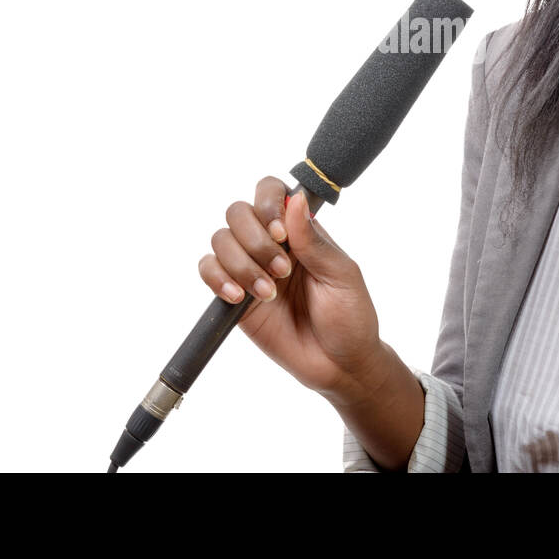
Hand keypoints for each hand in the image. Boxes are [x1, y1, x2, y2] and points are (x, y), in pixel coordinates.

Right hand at [198, 176, 385, 401]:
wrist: (340, 366)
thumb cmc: (350, 318)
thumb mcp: (341, 275)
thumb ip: (314, 241)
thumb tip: (295, 200)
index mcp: (300, 231)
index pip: (271, 192)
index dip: (267, 203)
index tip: (281, 234)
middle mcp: (271, 244)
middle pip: (238, 212)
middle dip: (254, 239)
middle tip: (281, 270)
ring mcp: (250, 269)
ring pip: (220, 240)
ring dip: (241, 264)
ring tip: (268, 293)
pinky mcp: (234, 298)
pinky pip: (208, 271)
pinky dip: (216, 278)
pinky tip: (237, 297)